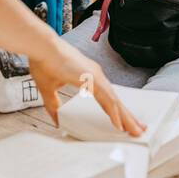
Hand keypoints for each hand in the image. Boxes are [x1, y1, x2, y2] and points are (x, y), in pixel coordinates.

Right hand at [26, 36, 144, 136]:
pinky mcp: (92, 78)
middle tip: (137, 129)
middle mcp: (96, 76)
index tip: (123, 123)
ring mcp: (95, 76)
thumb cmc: (43, 61)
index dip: (115, 112)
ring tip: (135, 130)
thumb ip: (54, 106)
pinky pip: (107, 99)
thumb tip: (57, 121)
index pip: (106, 98)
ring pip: (115, 101)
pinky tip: (120, 124)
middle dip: (127, 117)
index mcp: (88, 77)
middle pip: (115, 101)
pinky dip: (114, 112)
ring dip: (125, 117)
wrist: (42, 46)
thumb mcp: (48, 90)